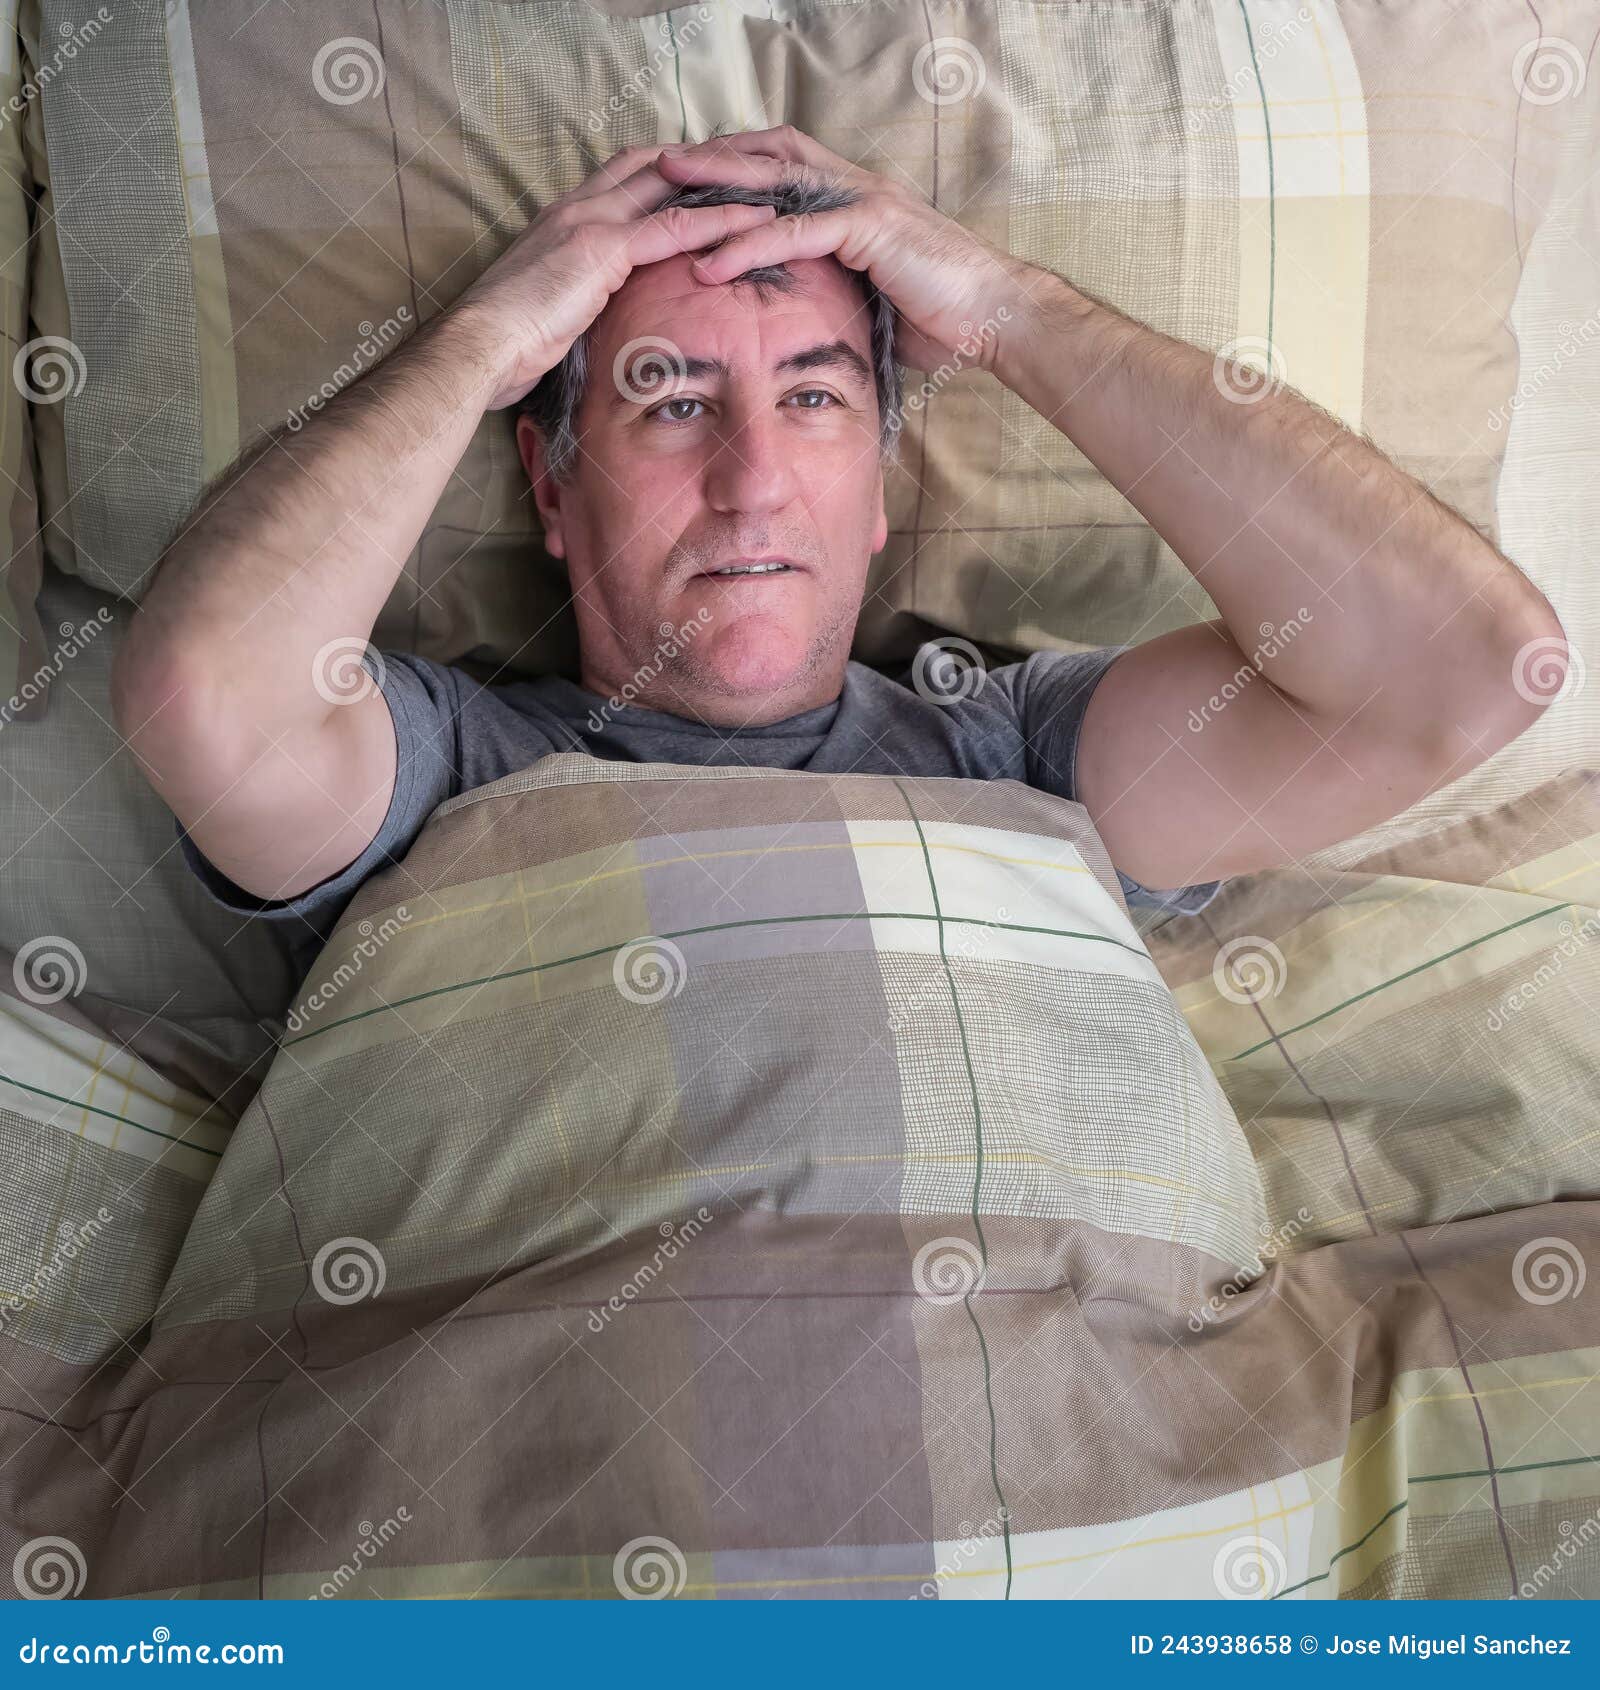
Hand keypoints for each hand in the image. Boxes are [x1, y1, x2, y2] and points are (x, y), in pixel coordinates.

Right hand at [450, 145, 778, 409]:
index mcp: (561, 219)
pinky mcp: (602, 250)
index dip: (667, 172)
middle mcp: (577, 208)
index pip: (623, 176)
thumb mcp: (549, 311)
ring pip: (671, 187)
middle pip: (652, 164)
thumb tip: (598, 321)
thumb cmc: (504, 344)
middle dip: (701, 162)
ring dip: (721, 184)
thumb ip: (576, 299)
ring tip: (767, 186)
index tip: (705, 178)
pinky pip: (673, 227)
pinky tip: (752, 223)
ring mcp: (589, 223)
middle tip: (746, 167)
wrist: (478, 348)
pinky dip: (716, 222)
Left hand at [654, 126, 1039, 373]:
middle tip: (658, 166)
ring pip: (773, 184)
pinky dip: (748, 246)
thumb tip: (803, 318)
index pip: (781, 164)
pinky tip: (710, 263)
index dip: (733, 165)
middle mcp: (854, 188)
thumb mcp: (875, 299)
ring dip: (715, 189)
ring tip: (665, 199)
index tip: (688, 180)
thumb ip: (837, 291)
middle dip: (711, 159)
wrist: (995, 316)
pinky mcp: (870, 228)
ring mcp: (862, 202)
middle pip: (767, 156)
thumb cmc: (942, 315)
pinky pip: (796, 231)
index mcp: (853, 199)